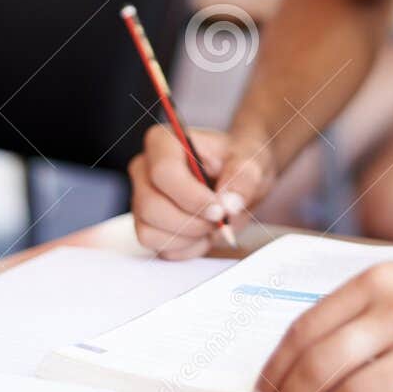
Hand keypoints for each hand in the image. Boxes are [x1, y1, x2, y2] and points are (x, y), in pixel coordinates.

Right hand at [129, 126, 274, 258]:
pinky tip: (203, 233)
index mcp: (163, 142)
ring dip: (189, 237)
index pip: (163, 172)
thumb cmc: (237, 164)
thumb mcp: (251, 163)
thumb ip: (243, 178)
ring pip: (149, 232)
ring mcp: (141, 199)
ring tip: (212, 224)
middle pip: (151, 206)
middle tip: (220, 219)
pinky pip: (159, 249)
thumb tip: (229, 203)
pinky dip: (187, 249)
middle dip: (192, 222)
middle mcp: (145, 169)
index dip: (192, 197)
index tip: (219, 209)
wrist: (238, 181)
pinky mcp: (146, 226)